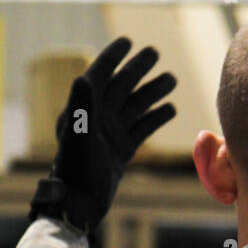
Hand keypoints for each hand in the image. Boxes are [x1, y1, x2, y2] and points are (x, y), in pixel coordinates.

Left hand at [29, 37, 176, 233]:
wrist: (80, 206)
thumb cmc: (75, 172)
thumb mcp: (78, 139)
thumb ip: (81, 108)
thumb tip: (83, 77)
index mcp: (82, 111)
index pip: (97, 76)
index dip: (111, 58)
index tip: (127, 41)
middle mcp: (96, 119)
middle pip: (120, 87)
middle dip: (137, 69)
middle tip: (155, 52)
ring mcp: (110, 135)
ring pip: (135, 106)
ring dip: (152, 92)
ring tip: (172, 79)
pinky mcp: (122, 151)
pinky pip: (141, 129)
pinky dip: (155, 118)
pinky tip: (171, 109)